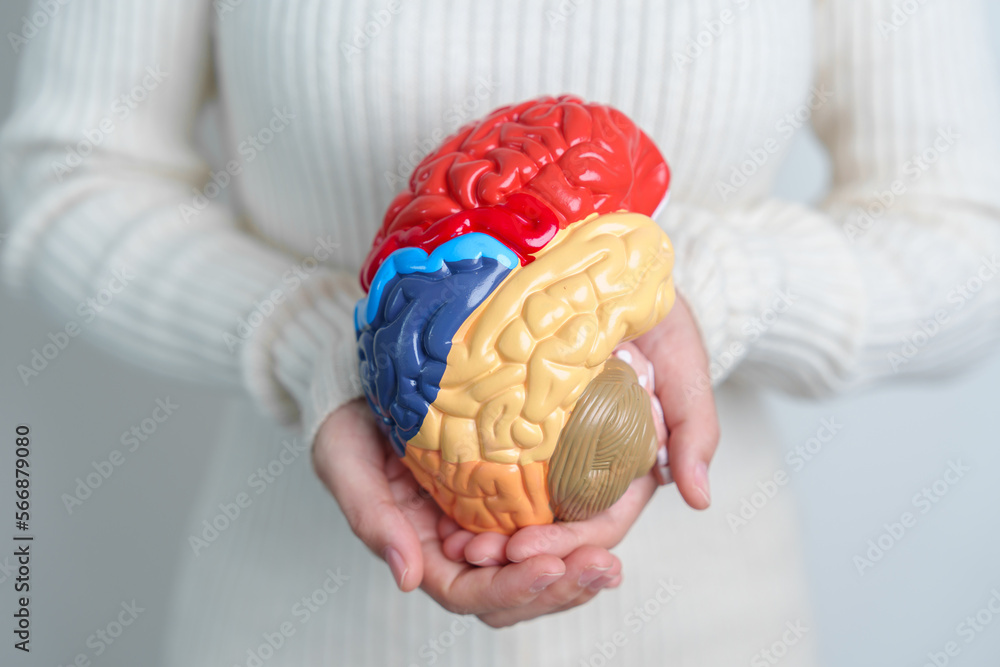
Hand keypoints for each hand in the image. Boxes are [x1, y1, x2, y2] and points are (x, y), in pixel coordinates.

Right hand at [312, 399, 624, 626]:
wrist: (366, 375)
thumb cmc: (348, 418)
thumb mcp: (344, 459)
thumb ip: (370, 517)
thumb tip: (407, 578)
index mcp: (421, 548)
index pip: (469, 590)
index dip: (510, 587)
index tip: (548, 566)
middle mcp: (459, 543)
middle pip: (513, 590)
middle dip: (558, 588)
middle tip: (601, 569)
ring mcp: (488, 517)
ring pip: (538, 566)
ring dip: (575, 569)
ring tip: (609, 563)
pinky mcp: (513, 487)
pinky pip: (552, 522)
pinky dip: (577, 529)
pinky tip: (605, 521)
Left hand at [441, 294, 718, 566]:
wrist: (601, 260)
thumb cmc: (649, 306)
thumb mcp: (679, 353)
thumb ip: (695, 423)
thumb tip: (698, 499)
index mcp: (631, 460)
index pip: (603, 522)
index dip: (568, 546)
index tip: (524, 550)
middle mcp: (591, 462)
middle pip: (559, 528)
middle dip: (520, 554)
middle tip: (471, 556)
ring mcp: (554, 447)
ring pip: (527, 513)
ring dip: (494, 538)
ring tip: (453, 546)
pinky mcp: (519, 428)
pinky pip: (498, 476)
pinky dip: (476, 501)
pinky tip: (443, 514)